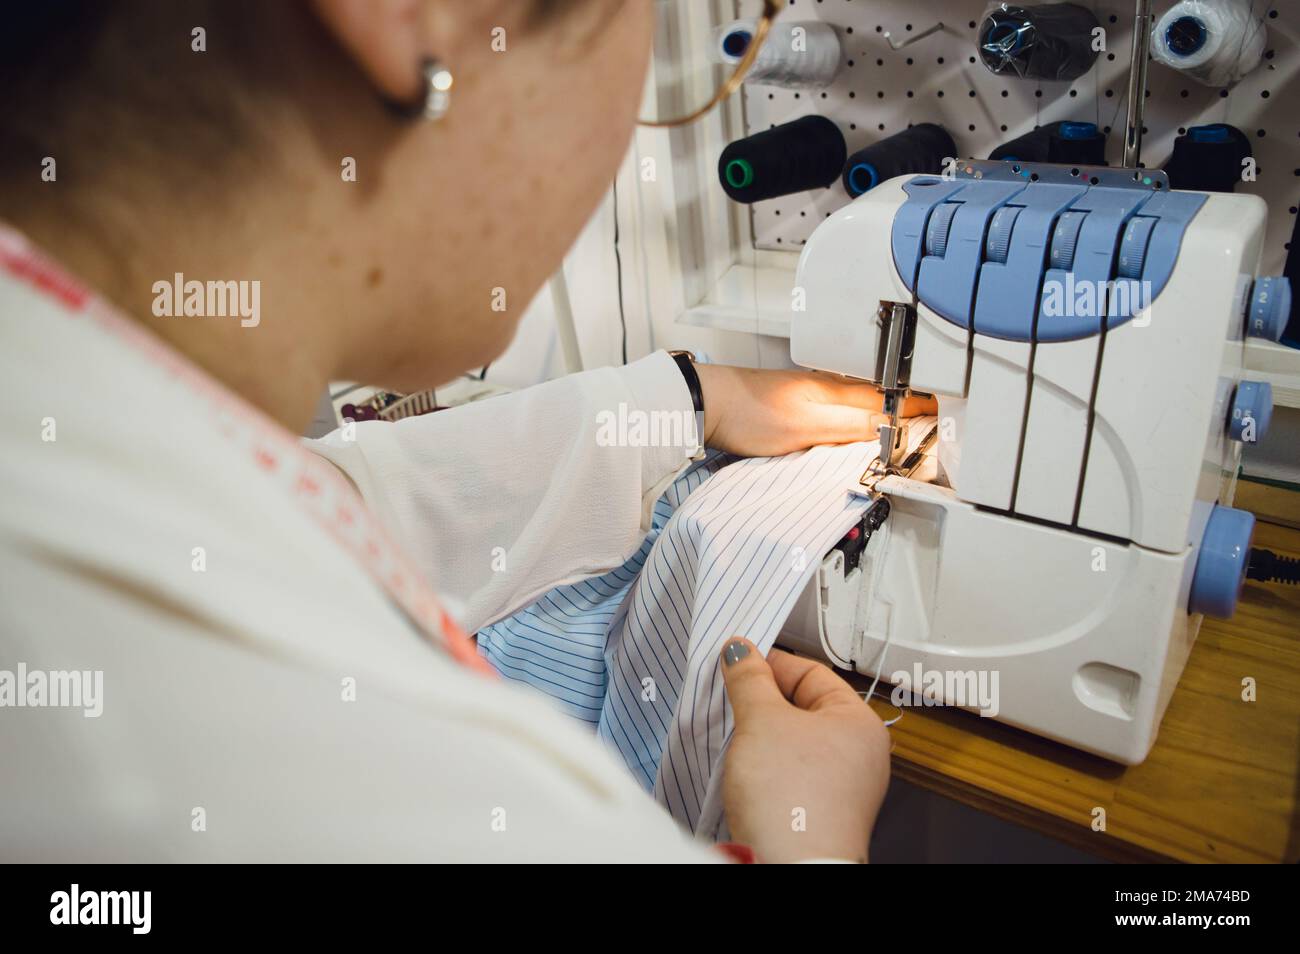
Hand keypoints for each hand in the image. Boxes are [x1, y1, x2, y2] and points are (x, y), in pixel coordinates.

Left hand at [693, 363, 937, 456]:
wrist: (703, 402)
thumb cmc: (746, 413)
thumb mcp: (806, 428)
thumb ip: (849, 429)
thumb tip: (890, 430)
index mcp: (833, 391)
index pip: (886, 400)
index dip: (916, 408)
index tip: (943, 414)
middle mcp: (823, 387)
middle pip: (873, 398)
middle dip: (905, 405)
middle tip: (932, 415)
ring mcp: (804, 392)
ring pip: (853, 401)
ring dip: (879, 408)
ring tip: (901, 417)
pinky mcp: (786, 402)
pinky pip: (832, 407)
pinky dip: (852, 413)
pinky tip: (851, 419)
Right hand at [720, 638, 889, 862]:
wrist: (791, 866)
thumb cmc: (792, 800)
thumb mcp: (761, 721)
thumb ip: (749, 679)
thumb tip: (740, 651)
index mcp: (859, 721)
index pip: (811, 671)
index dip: (770, 662)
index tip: (737, 660)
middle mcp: (860, 753)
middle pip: (803, 705)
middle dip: (764, 700)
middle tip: (731, 695)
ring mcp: (843, 784)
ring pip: (796, 740)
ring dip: (764, 733)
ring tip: (737, 733)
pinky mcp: (821, 810)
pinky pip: (793, 771)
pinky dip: (769, 763)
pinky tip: (748, 768)